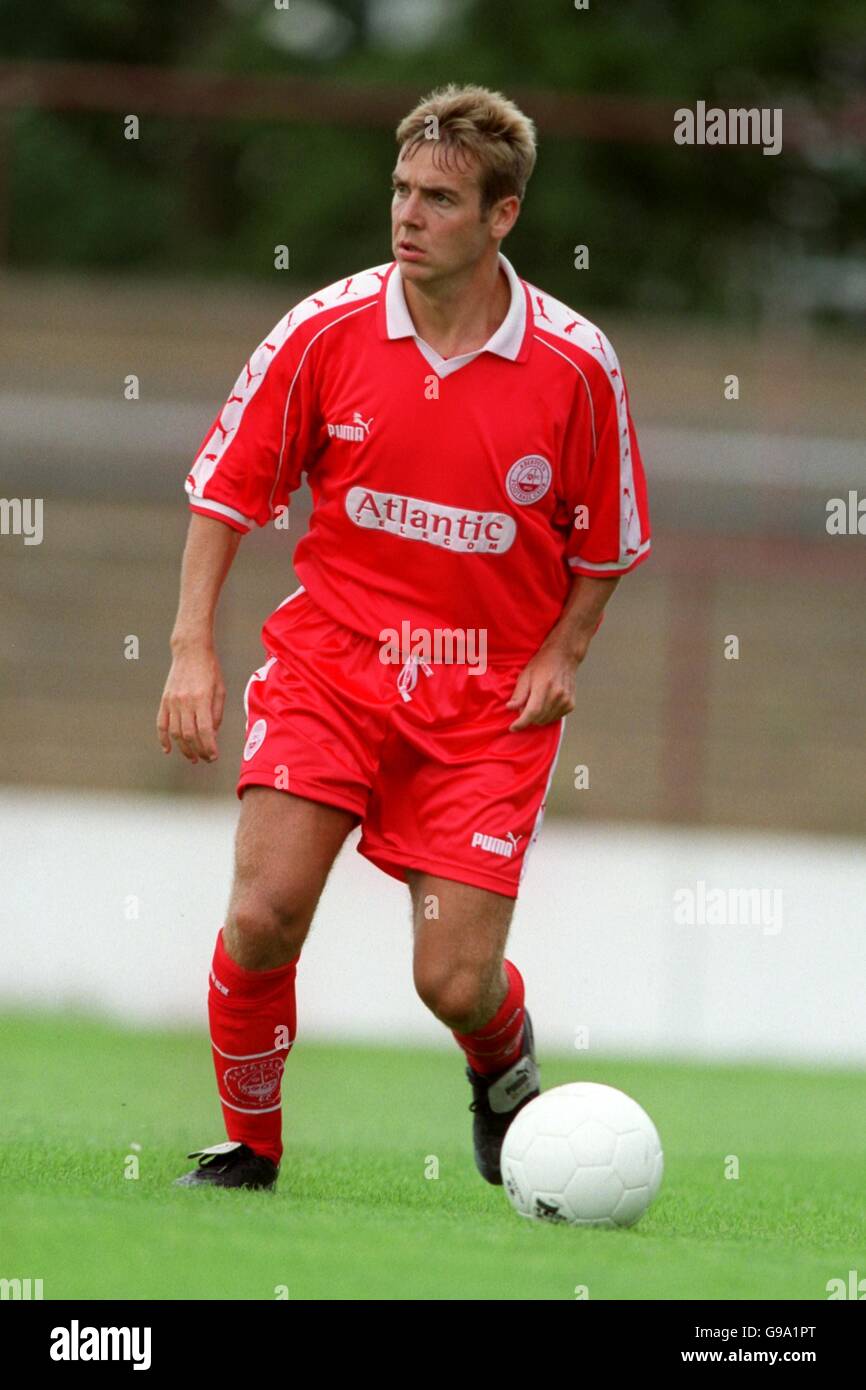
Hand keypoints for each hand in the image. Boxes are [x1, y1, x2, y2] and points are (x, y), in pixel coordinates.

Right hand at [157, 643, 225, 762]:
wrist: (190, 651)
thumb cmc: (210, 670)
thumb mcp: (220, 690)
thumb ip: (216, 714)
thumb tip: (212, 735)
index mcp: (202, 699)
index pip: (205, 730)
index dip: (209, 747)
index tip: (213, 756)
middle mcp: (185, 702)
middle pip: (189, 734)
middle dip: (198, 751)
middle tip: (205, 759)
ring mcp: (172, 701)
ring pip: (175, 732)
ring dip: (183, 748)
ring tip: (192, 757)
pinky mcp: (164, 700)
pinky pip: (161, 723)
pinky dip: (163, 738)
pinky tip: (168, 750)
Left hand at [506, 639, 585, 731]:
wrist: (563, 657)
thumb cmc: (543, 664)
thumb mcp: (525, 675)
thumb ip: (519, 694)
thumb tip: (511, 708)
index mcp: (544, 687)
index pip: (532, 712)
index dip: (521, 723)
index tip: (513, 727)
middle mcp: (557, 695)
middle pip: (538, 719)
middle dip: (527, 717)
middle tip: (524, 705)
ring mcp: (566, 701)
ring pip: (546, 720)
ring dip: (537, 717)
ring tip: (535, 702)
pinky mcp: (570, 704)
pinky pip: (555, 718)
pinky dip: (547, 715)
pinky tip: (545, 703)